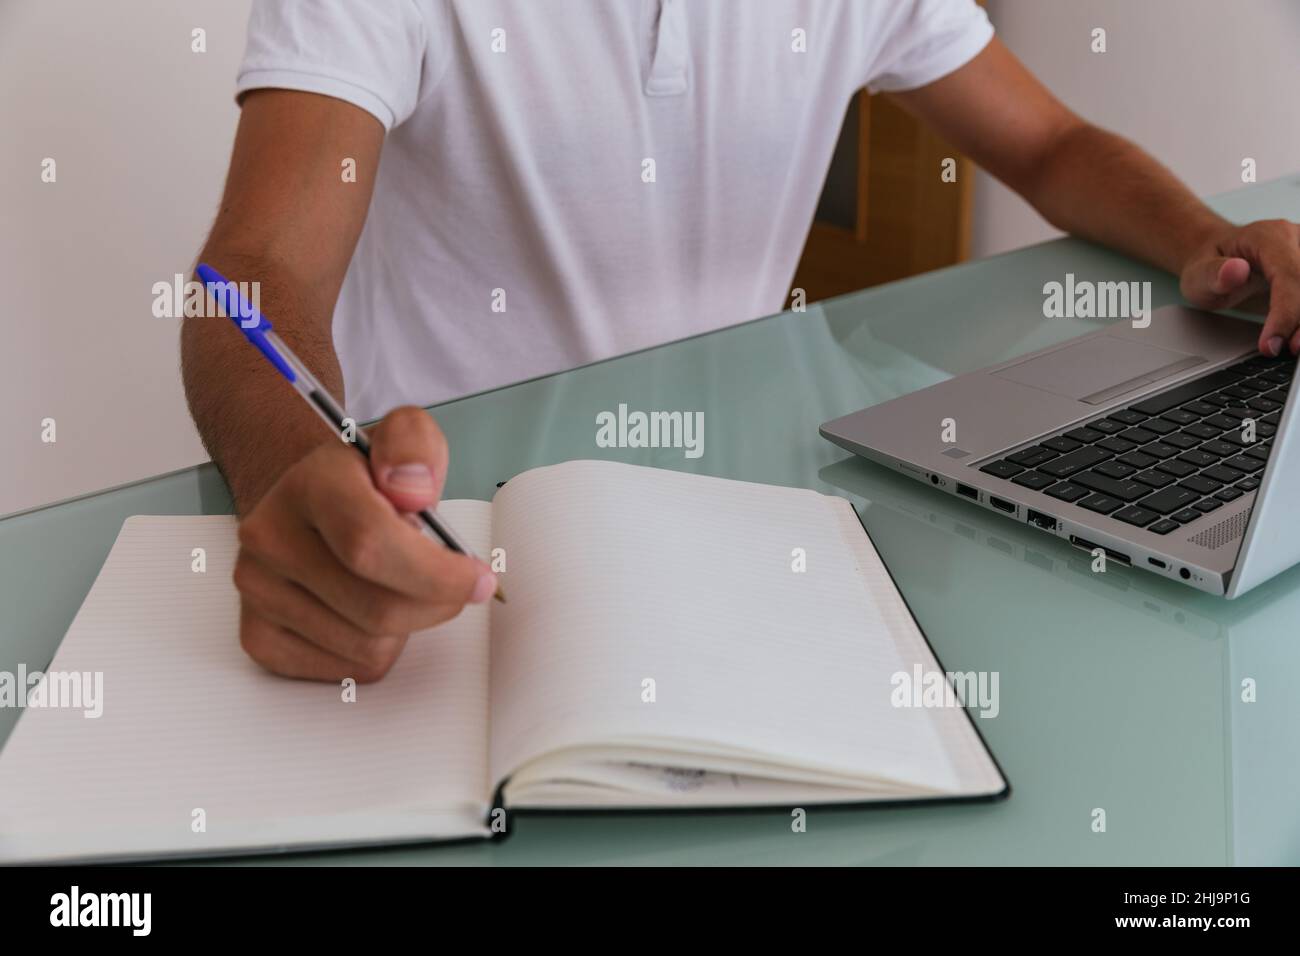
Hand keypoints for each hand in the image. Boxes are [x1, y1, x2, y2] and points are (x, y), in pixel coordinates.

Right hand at [232, 406, 496, 681]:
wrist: (307, 504)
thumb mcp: (404, 440)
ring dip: (407, 626)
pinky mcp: (258, 636)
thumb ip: (415, 447)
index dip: (437, 573)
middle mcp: (270, 538)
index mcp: (310, 485)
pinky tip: (371, 610)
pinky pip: (348, 669)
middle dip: (435, 605)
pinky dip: (379, 648)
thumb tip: (411, 490)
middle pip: (377, 608)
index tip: (479, 579)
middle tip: (455, 586)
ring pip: (368, 646)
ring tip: (398, 585)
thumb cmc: (365, 483)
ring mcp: (257, 591)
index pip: (371, 545)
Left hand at [1179, 218, 1299, 355]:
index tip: (1271, 343)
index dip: (1285, 312)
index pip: (1289, 275)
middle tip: (1287, 349)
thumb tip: (1236, 271)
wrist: (1218, 260)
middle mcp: (1294, 238)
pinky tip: (1298, 334)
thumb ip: (1213, 274)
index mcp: (1268, 237)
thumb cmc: (1209, 266)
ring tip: (1294, 346)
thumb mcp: (1198, 273)